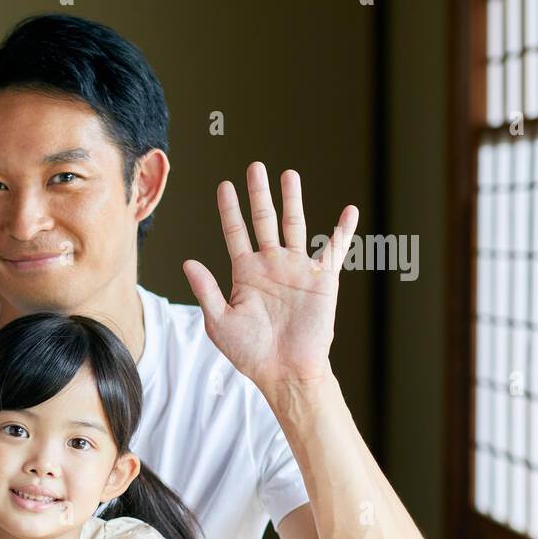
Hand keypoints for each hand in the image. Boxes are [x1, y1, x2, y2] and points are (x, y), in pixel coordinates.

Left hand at [182, 162, 358, 393]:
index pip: (235, 232)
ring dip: (293, 201)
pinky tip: (349, 211)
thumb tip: (188, 261)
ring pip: (296, 226)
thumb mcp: (219, 321)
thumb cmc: (249, 351)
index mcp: (245, 273)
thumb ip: (206, 290)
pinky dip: (343, 232)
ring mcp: (297, 270)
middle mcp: (271, 265)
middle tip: (255, 167)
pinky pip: (334, 251)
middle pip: (264, 220)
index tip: (224, 186)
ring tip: (289, 175)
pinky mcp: (322, 281)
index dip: (229, 209)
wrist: (284, 372)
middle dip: (259, 194)